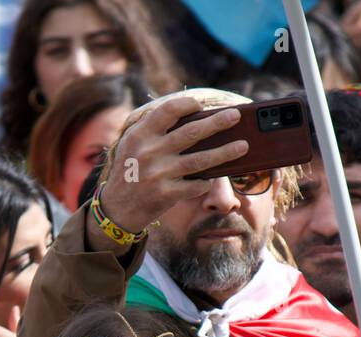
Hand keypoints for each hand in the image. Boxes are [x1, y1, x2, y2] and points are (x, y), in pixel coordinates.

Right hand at [91, 95, 248, 244]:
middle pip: (192, 133)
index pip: (168, 111)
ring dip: (225, 152)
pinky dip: (206, 181)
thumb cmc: (130, 170)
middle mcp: (150, 152)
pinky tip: (211, 178)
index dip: (187, 105)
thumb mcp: (132, 143)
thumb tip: (190, 115)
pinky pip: (196, 185)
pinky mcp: (166, 194)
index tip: (201, 105)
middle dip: (217, 122)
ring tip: (243, 146)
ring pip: (200, 160)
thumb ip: (153, 128)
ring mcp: (159, 174)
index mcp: (141, 135)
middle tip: (235, 116)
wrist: (117, 208)